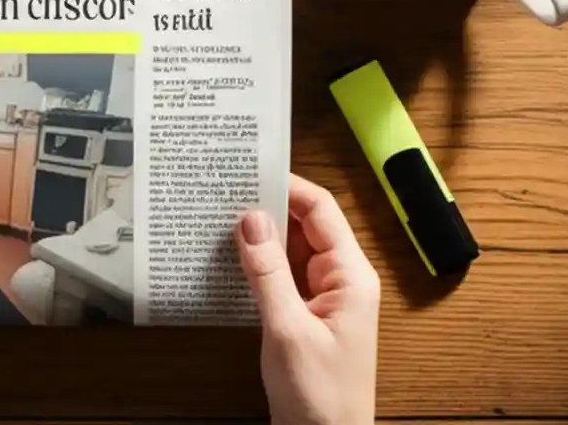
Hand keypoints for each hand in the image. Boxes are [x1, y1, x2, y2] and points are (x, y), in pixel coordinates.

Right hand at [235, 174, 380, 424]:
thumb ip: (268, 272)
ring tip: (217, 217)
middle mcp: (341, 280)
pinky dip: (257, 264)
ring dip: (259, 236)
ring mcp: (323, 298)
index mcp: (350, 276)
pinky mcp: (305, 316)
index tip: (248, 171)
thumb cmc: (319, 395)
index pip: (321, 211)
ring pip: (290, 250)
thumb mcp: (287, 330)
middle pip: (305, 225)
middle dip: (267, 206)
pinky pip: (282, 276)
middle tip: (223, 190)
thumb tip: (250, 218)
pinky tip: (227, 259)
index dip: (287, 186)